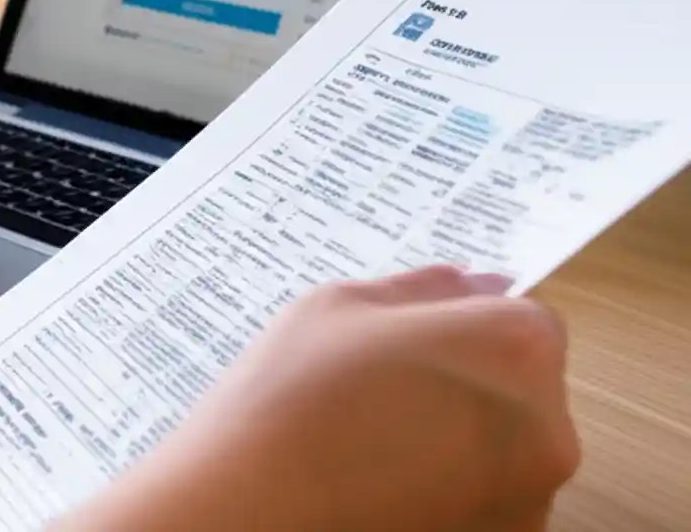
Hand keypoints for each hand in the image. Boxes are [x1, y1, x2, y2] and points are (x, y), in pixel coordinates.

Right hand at [64, 267, 579, 531]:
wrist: (248, 514)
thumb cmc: (286, 406)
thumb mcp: (337, 308)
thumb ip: (420, 288)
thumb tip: (471, 283)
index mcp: (512, 348)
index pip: (524, 317)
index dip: (464, 325)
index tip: (413, 342)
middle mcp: (545, 428)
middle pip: (521, 386)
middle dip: (464, 382)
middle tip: (380, 390)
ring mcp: (527, 501)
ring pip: (503, 450)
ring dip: (457, 441)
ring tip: (370, 443)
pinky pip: (482, 503)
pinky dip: (445, 494)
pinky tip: (377, 485)